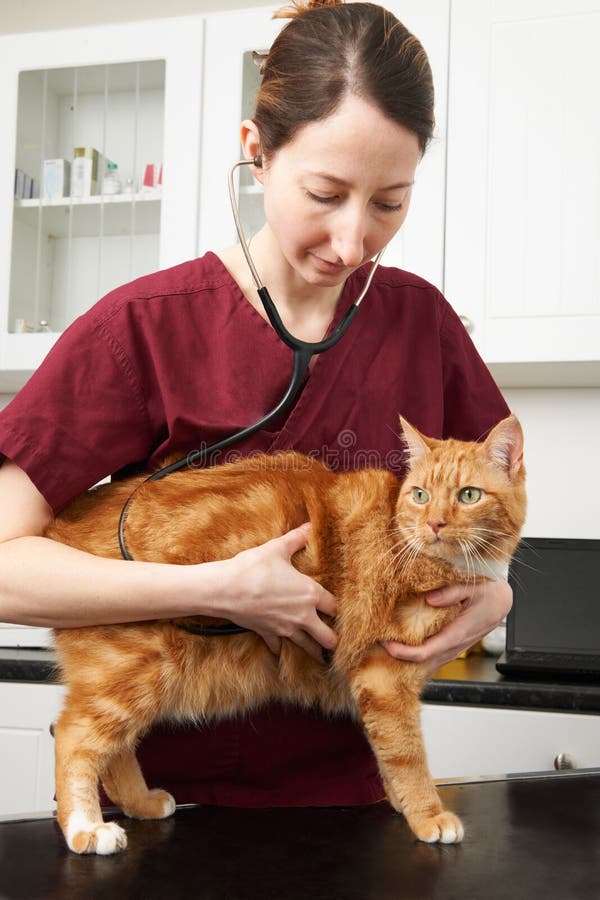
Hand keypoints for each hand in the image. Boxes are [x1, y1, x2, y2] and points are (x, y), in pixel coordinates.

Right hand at [222, 523, 337, 662]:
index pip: (334, 607)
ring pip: (306, 647)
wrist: (224, 589)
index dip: (338, 609)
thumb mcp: (277, 549)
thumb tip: (311, 525)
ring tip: (321, 657)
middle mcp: (302, 616)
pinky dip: (279, 647)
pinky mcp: (267, 633)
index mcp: (309, 594)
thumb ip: (297, 538)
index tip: (339, 611)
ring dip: (314, 651)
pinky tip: (280, 649)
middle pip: (327, 636)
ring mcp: (284, 628)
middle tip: (336, 642)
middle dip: (333, 640)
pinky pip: (277, 646)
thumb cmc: (253, 568)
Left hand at [380, 580, 512, 674]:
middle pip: (423, 664)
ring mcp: (454, 648)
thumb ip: (453, 591)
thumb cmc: (489, 592)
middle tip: (376, 648)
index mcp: (458, 633)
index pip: (426, 652)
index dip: (403, 652)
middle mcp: (455, 646)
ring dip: (406, 659)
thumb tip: (430, 598)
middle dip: (399, 660)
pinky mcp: (453, 645)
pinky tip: (402, 648)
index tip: (385, 643)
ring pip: (427, 663)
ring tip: (384, 648)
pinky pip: (432, 656)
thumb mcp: (473, 585)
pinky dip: (416, 655)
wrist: (503, 600)